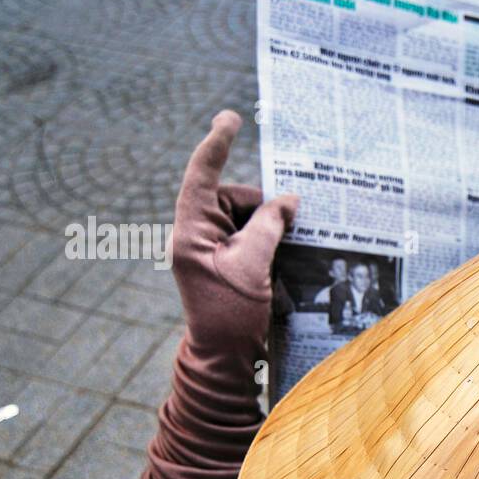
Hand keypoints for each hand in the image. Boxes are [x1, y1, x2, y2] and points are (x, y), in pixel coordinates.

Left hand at [140, 111, 298, 478]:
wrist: (223, 361)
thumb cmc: (230, 315)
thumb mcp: (253, 264)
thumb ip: (269, 226)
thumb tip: (287, 200)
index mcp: (190, 231)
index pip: (202, 175)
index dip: (217, 144)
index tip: (231, 117)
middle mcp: (196, 236)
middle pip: (233, 198)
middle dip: (262, 207)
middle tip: (288, 224)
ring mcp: (211, 252)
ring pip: (247, 220)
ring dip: (269, 230)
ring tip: (281, 255)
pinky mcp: (226, 267)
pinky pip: (251, 241)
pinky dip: (269, 246)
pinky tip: (281, 263)